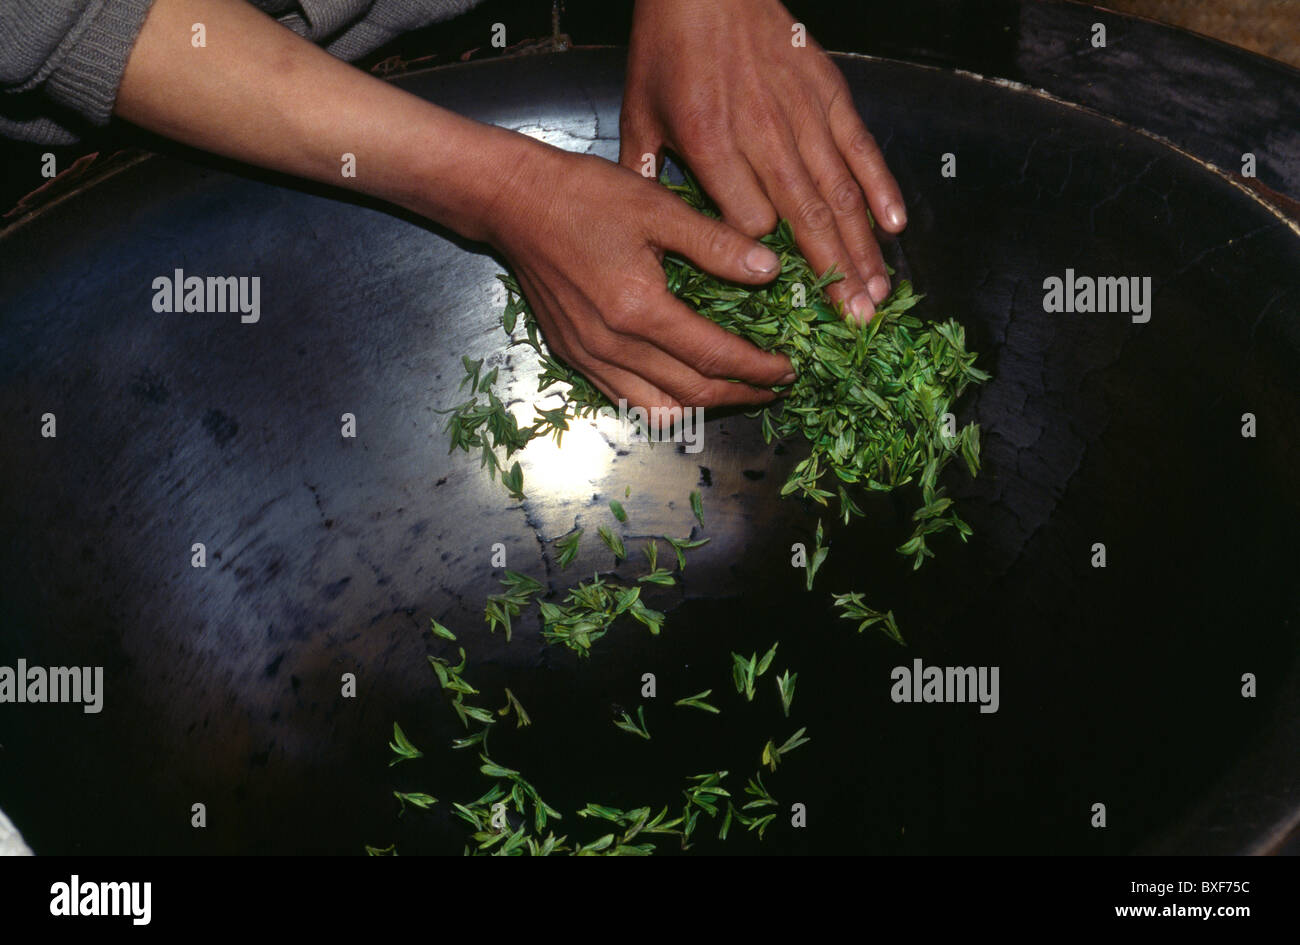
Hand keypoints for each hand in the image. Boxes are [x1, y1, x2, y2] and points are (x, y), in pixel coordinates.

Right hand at [482, 137, 795, 411]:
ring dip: (703, 406)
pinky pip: (624, 398)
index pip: (713, 356)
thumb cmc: (583, 194)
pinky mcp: (571, 354)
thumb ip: (716, 244)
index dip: (756, 368)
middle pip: (690, 392)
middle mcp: (612, 344)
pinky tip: (682, 386)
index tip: (788, 369)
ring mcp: (588, 355)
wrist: (512, 201)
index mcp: (638, 308)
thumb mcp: (658, 207)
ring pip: (657, 407)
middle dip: (740, 394)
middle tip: (774, 386)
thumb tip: (769, 271)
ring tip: (735, 390)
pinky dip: (661, 402)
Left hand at [620, 0, 906, 320]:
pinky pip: (861, 147)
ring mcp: (801, 114)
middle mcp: (762, 135)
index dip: (761, 262)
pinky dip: (881, 187)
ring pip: (839, 192)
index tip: (775, 293)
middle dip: (834, 276)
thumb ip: (646, 176)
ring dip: (862, 246)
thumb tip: (645, 233)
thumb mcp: (640, 115)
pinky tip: (895, 225)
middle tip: (857, 322)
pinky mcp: (828, 93)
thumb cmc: (668, 49)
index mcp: (711, 145)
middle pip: (805, 219)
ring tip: (879, 292)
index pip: (747, 223)